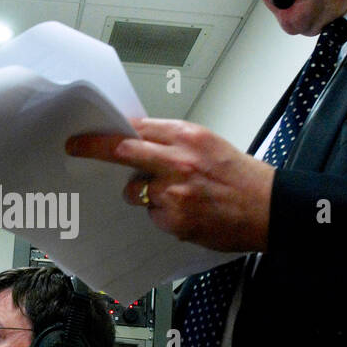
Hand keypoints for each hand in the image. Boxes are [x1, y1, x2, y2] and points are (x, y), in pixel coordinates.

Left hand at [66, 117, 273, 252]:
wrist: (270, 209)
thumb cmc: (243, 178)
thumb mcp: (210, 145)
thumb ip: (175, 142)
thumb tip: (140, 140)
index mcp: (188, 136)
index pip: (137, 128)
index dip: (110, 131)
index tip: (90, 133)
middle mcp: (178, 160)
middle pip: (123, 150)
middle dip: (94, 148)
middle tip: (76, 148)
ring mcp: (175, 191)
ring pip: (135, 191)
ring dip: (144, 194)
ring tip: (177, 196)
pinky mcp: (175, 219)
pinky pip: (153, 215)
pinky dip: (164, 216)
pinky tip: (187, 214)